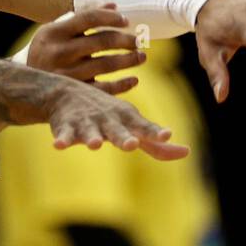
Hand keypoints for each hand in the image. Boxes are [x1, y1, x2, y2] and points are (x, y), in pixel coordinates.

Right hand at [28, 3, 144, 95]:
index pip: (89, 18)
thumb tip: (114, 6)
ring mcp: (66, 75)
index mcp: (54, 32)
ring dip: (129, 60)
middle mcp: (59, 52)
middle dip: (126, 40)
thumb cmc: (47, 51)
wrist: (22, 86)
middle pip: (102, 41)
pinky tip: (133, 80)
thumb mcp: (56, 31)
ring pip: (106, 65)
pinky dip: (122, 85)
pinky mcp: (72, 94)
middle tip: (139, 41)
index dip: (111, 17)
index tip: (126, 21)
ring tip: (141, 57)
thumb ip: (83, 17)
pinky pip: (104, 89)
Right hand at [45, 76, 189, 160]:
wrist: (65, 92)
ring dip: (91, 138)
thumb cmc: (106, 113)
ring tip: (94, 144)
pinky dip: (62, 139)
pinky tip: (59, 145)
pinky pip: (64, 134)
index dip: (154, 133)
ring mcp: (87, 123)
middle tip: (131, 144)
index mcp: (126, 119)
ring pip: (90, 132)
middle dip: (123, 137)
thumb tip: (185, 153)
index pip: (143, 128)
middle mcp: (108, 120)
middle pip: (117, 131)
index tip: (166, 135)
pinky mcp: (66, 127)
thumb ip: (155, 143)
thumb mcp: (131, 123)